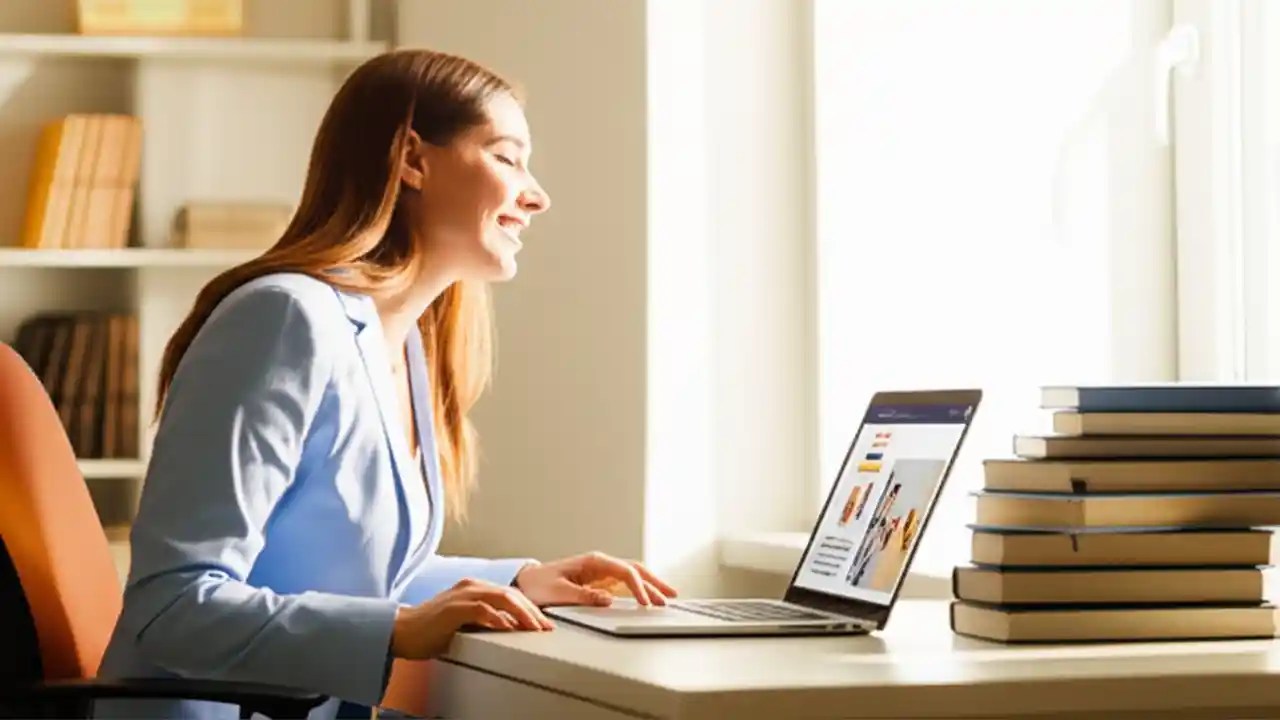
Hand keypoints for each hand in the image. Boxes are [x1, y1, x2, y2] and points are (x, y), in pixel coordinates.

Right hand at [389, 578, 553, 659]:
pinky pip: (481, 610)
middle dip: (532, 611)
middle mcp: (471, 586)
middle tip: (545, 627)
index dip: (530, 608)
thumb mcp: (466, 621)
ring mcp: (462, 594)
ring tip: (533, 628)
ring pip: (502, 598)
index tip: (543, 624)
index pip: (511, 594)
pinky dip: (496, 618)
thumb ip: (486, 619)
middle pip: (511, 594)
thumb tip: (511, 627)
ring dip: (521, 614)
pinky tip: (506, 627)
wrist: (403, 631)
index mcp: (475, 587)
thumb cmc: (433, 629)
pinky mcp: (453, 608)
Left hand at [514, 551, 677, 607]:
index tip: (647, 603)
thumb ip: (584, 596)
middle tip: (671, 596)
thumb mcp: (559, 592)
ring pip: (633, 574)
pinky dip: (639, 588)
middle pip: (635, 569)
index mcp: (593, 561)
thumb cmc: (539, 584)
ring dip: (650, 584)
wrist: (526, 581)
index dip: (639, 587)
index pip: (624, 571)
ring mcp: (601, 571)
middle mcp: (600, 563)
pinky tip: (648, 596)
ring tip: (667, 597)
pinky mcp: (599, 580)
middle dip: (654, 581)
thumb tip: (608, 599)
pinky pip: (625, 582)